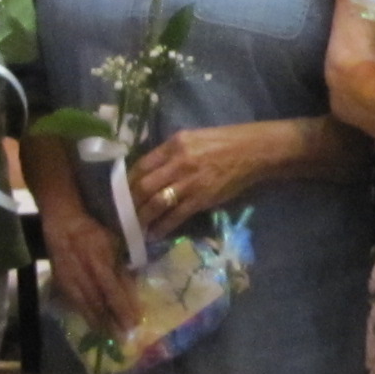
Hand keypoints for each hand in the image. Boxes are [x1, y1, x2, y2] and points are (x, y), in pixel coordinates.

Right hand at [41, 198, 140, 335]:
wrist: (62, 223)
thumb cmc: (93, 231)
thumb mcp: (113, 243)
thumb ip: (121, 267)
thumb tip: (133, 290)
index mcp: (98, 260)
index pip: (113, 290)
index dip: (123, 307)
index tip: (134, 322)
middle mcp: (83, 273)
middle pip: (99, 303)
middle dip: (112, 321)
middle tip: (123, 337)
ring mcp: (69, 279)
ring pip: (85, 306)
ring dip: (99, 322)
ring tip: (109, 336)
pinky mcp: (61, 282)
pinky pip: (74, 303)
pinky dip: (84, 315)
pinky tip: (93, 324)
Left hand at [131, 124, 277, 239]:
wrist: (253, 151)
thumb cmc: (224, 143)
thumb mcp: (193, 139)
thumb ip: (171, 153)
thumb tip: (150, 172)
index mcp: (174, 144)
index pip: (142, 165)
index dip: (128, 182)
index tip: (121, 194)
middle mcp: (178, 162)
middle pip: (144, 186)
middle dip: (130, 203)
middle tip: (121, 215)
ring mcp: (190, 182)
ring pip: (156, 202)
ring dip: (142, 218)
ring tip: (134, 228)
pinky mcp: (202, 199)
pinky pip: (176, 216)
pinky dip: (163, 227)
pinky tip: (154, 234)